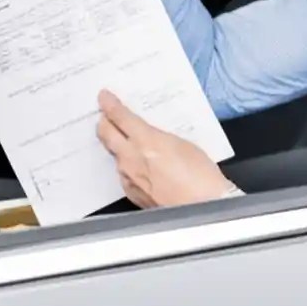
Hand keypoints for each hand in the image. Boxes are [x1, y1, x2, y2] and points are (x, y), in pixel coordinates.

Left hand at [95, 89, 233, 207]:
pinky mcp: (132, 194)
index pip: (119, 117)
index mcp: (145, 140)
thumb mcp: (182, 144)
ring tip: (126, 142)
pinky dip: (128, 167)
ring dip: (117, 146)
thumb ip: (158, 137)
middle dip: (103, 122)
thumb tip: (149, 136)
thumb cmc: (201, 176)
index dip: (109, 104)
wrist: (203, 208)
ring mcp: (129, 178)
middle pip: (106, 134)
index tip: (104, 97)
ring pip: (115, 156)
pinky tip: (140, 168)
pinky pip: (124, 175)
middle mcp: (131, 158)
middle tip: (105, 116)